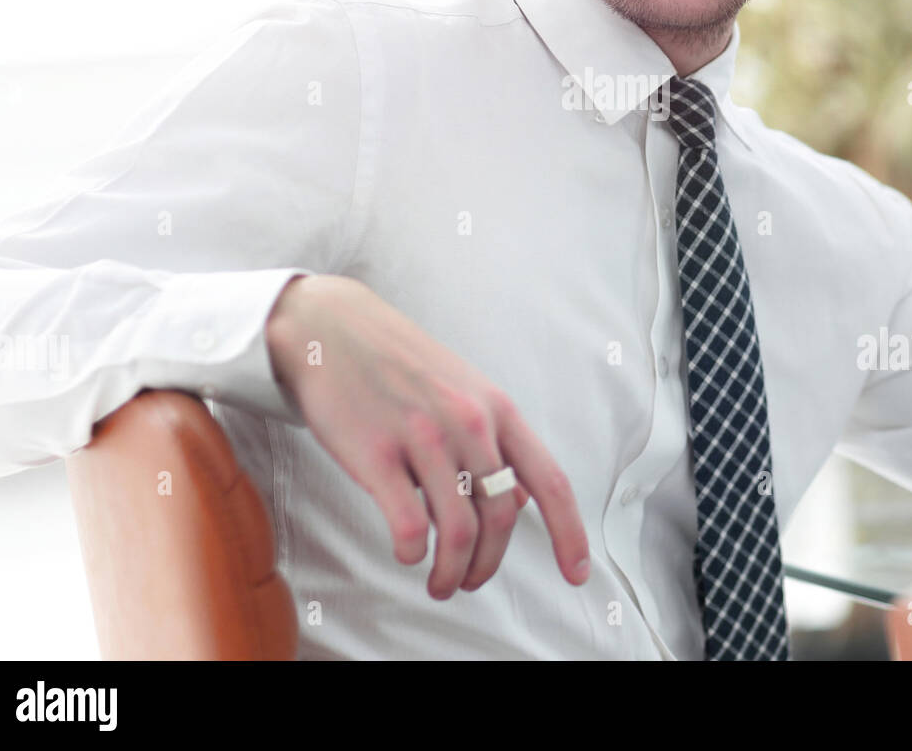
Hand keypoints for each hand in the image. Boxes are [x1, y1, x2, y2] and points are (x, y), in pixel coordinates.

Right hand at [264, 274, 589, 599]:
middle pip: (500, 519)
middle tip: (469, 582)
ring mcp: (423, 436)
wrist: (333, 328)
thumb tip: (521, 501)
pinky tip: (407, 553)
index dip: (570, 533)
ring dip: (452, 572)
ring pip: (458, 532)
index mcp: (498, 409)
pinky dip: (413, 554)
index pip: (550, 481)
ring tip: (440, 583)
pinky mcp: (375, 453)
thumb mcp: (466, 392)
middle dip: (489, 564)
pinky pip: (408, 526)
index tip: (578, 575)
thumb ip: (496, 444)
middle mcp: (469, 422)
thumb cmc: (402, 365)